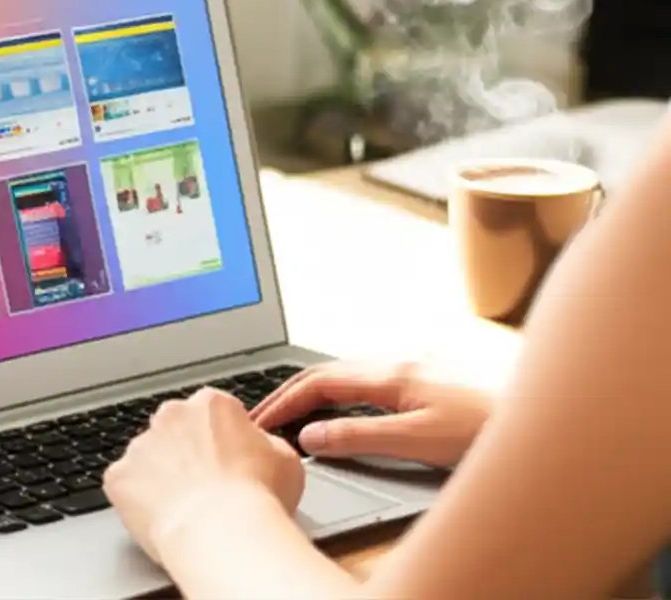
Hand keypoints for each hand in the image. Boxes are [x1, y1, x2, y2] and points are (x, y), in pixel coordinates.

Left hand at [103, 388, 303, 564]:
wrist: (221, 531)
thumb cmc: (256, 497)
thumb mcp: (285, 458)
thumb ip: (264, 443)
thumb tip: (258, 447)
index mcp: (210, 405)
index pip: (210, 414)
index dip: (219, 441)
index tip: (225, 462)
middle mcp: (170, 416)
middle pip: (174, 431)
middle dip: (185, 454)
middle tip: (203, 487)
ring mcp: (140, 445)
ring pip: (147, 459)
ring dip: (160, 477)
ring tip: (183, 509)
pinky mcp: (118, 476)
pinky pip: (124, 486)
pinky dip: (137, 501)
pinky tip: (160, 518)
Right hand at [251, 362, 494, 467]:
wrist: (544, 413)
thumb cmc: (487, 429)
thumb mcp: (416, 441)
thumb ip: (360, 437)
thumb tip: (310, 436)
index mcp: (390, 375)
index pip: (317, 382)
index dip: (282, 402)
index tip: (259, 423)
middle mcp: (399, 363)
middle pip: (327, 371)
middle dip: (289, 392)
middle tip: (262, 417)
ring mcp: (416, 366)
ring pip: (348, 373)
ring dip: (314, 390)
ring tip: (292, 413)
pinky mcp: (431, 377)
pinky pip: (369, 378)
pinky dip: (340, 392)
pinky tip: (345, 407)